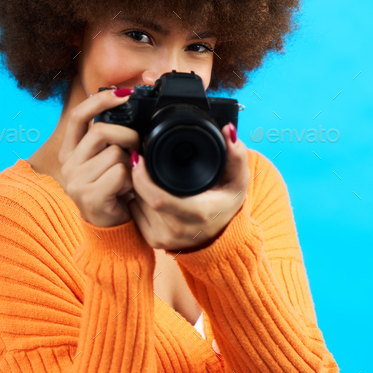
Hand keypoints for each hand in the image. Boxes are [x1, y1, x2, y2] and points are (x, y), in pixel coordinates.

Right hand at [58, 88, 140, 227]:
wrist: (111, 228)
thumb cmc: (113, 190)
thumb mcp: (107, 159)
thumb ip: (109, 137)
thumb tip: (125, 103)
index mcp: (70, 151)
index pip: (77, 116)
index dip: (99, 101)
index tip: (123, 93)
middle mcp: (68, 165)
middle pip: (100, 131)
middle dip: (127, 135)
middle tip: (137, 146)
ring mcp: (76, 182)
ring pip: (114, 154)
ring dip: (130, 164)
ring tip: (128, 178)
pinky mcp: (89, 198)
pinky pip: (119, 174)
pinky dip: (130, 181)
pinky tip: (126, 191)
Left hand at [125, 122, 249, 250]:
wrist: (222, 234)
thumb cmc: (226, 203)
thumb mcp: (238, 179)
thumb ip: (236, 154)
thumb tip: (228, 130)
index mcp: (198, 214)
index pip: (158, 199)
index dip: (142, 177)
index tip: (139, 156)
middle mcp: (179, 231)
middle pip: (143, 197)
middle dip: (139, 176)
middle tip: (142, 160)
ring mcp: (165, 239)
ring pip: (137, 205)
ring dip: (137, 187)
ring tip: (148, 176)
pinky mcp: (154, 242)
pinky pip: (135, 214)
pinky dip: (137, 200)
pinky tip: (148, 192)